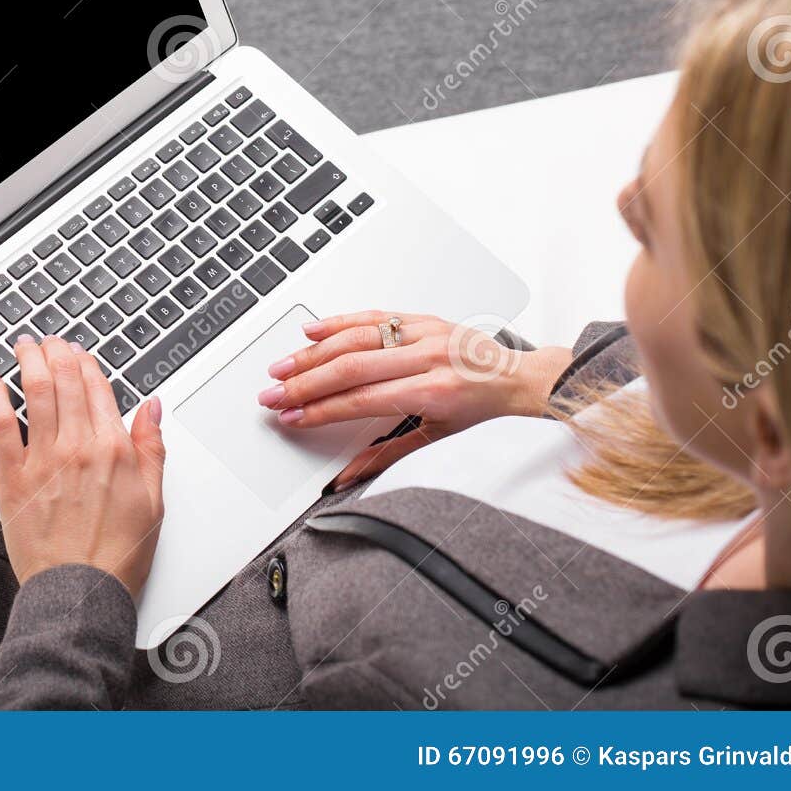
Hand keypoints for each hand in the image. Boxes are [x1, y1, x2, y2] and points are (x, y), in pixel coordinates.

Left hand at [0, 334, 166, 598]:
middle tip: (49, 340)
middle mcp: (78, 446)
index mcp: (114, 449)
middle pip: (65, 381)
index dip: (86, 363)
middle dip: (56, 352)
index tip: (79, 353)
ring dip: (28, 361)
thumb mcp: (154, 500)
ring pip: (34, 392)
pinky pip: (1, 425)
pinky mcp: (13, 476)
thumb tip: (152, 409)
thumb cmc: (117, 554)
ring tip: (24, 346)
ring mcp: (43, 459)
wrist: (80, 590)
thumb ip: (152, 448)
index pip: (98, 388)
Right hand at [259, 310, 571, 488]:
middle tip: (272, 394)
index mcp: (433, 391)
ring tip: (282, 367)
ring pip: (355, 338)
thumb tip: (345, 476)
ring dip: (311, 354)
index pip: (360, 401)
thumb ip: (386, 455)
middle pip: (350, 367)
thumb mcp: (436, 439)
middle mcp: (426, 357)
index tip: (291, 417)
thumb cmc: (480, 411)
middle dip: (303, 383)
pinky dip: (338, 321)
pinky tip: (311, 331)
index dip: (319, 411)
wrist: (517, 378)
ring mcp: (423, 332)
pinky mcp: (421, 317)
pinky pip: (372, 314)